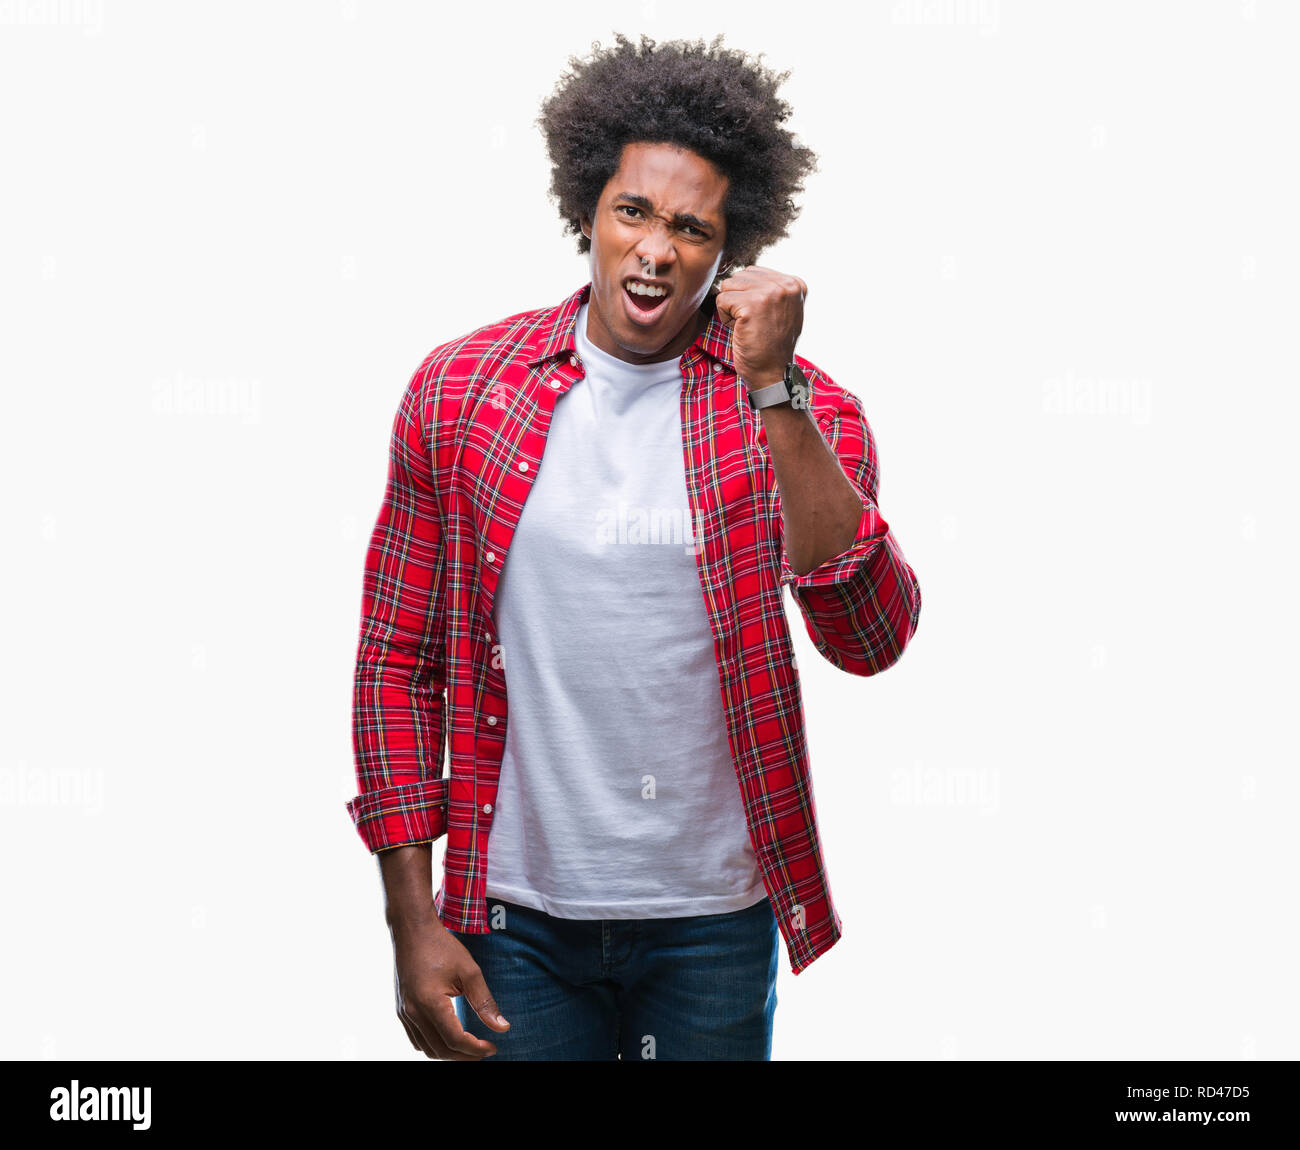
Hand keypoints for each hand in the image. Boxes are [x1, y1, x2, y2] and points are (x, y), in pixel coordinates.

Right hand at [390, 907, 509, 1059]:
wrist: (412, 931)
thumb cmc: (442, 946)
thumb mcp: (469, 971)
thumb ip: (485, 1002)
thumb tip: (502, 1028)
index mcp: (430, 1002)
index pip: (455, 1040)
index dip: (475, 1049)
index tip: (493, 1047)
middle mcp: (413, 1012)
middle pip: (440, 1050)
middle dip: (465, 1056)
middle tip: (485, 1051)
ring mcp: (404, 1013)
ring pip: (426, 1048)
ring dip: (449, 1053)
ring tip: (470, 1047)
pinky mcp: (402, 1010)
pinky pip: (416, 1039)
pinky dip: (434, 1045)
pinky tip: (449, 1038)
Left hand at [713, 266, 806, 387]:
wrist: (772, 373)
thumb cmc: (771, 344)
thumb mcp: (781, 309)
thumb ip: (770, 287)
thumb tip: (739, 271)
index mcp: (795, 283)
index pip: (754, 272)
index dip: (749, 295)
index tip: (763, 318)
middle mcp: (786, 285)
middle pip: (740, 276)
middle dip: (738, 299)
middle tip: (754, 323)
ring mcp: (770, 293)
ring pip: (729, 285)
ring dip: (731, 307)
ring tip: (748, 325)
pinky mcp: (752, 304)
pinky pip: (722, 299)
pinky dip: (725, 318)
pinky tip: (741, 330)